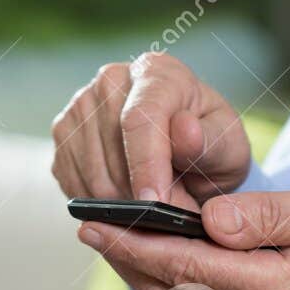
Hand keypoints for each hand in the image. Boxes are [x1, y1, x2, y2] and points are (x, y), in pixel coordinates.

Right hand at [50, 52, 251, 207]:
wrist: (186, 148)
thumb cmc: (210, 144)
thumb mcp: (226, 146)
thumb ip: (210, 142)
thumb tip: (184, 130)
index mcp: (156, 73)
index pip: (140, 118)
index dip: (146, 165)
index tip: (156, 201)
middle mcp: (110, 81)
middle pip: (112, 153)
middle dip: (140, 197)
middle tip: (171, 217)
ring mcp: (80, 107)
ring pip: (91, 176)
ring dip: (122, 207)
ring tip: (154, 210)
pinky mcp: (63, 137)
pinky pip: (75, 186)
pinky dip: (101, 207)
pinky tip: (127, 202)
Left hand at [77, 182, 289, 289]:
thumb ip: (270, 215)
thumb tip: (211, 219)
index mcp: (278, 289)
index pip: (188, 266)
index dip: (137, 245)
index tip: (98, 223)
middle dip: (126, 261)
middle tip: (87, 226)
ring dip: (141, 275)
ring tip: (109, 241)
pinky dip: (167, 285)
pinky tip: (150, 261)